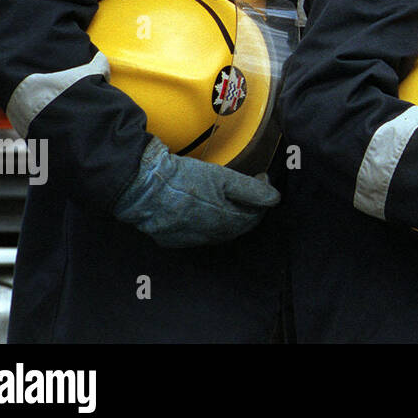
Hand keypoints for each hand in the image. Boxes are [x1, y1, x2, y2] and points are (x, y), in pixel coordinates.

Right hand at [112, 136, 280, 247]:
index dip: (262, 200)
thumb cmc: (183, 179)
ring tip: (228, 196)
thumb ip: (251, 189)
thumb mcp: (223, 178)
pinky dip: (205, 222)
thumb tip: (275, 199)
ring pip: (217, 232)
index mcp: (224, 222)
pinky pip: (195, 234)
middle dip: (247, 208)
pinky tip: (203, 209)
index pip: (253, 217)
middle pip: (236, 226)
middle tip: (250, 186)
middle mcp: (209, 236)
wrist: (142, 187)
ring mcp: (188, 239)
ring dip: (228, 216)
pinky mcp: (170, 239)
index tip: (262, 178)